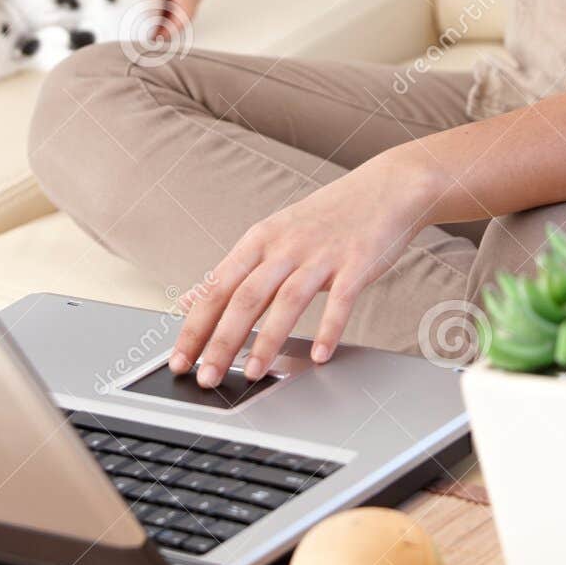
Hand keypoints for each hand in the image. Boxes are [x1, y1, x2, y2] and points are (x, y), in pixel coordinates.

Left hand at [167, 148, 433, 386]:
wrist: (386, 188)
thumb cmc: (327, 218)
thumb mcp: (273, 235)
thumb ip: (236, 270)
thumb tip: (192, 298)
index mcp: (261, 239)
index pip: (218, 286)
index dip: (195, 325)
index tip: (179, 358)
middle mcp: (286, 245)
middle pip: (246, 296)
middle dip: (222, 341)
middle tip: (206, 377)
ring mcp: (322, 254)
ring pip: (287, 300)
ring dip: (267, 340)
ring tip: (252, 373)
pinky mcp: (357, 262)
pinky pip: (340, 300)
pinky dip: (328, 329)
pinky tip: (319, 355)